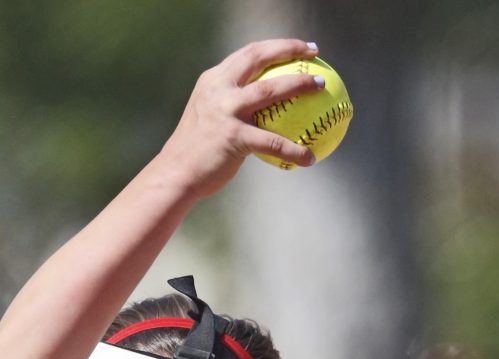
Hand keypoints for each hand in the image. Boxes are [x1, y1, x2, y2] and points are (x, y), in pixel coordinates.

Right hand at [160, 39, 324, 199]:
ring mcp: (226, 110)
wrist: (176, 173)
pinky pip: (273, 142)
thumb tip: (264, 109)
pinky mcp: (233, 136)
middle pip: (259, 58)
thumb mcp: (210, 117)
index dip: (276, 46)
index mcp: (214, 80)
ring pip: (271, 90)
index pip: (248, 54)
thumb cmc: (198, 151)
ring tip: (322, 86)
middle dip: (288, 49)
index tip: (299, 47)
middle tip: (314, 54)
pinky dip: (294, 150)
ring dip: (300, 84)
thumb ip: (231, 106)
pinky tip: (310, 158)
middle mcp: (219, 88)